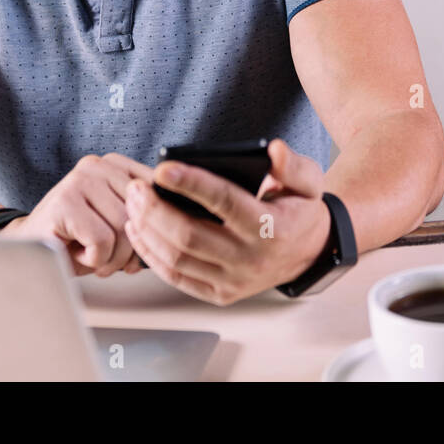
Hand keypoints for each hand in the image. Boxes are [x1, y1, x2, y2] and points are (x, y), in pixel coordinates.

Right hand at [0, 153, 150, 276]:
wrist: (30, 249)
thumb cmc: (77, 240)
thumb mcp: (116, 222)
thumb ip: (142, 216)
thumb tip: (177, 224)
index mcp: (115, 164)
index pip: (155, 192)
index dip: (152, 227)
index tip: (137, 247)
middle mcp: (97, 165)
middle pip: (140, 214)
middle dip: (130, 251)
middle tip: (111, 261)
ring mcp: (78, 180)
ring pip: (122, 229)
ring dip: (111, 258)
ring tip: (93, 257)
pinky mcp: (64, 202)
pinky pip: (101, 240)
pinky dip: (93, 260)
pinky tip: (77, 254)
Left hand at [123, 139, 332, 304]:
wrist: (310, 253)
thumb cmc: (300, 211)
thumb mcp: (309, 183)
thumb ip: (294, 165)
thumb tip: (273, 149)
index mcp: (272, 228)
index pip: (225, 202)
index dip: (192, 184)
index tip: (163, 168)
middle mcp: (250, 259)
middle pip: (190, 236)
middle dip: (155, 210)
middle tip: (136, 187)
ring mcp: (233, 281)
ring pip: (177, 259)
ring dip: (147, 231)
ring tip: (133, 203)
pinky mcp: (220, 294)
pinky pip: (176, 277)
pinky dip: (151, 255)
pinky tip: (139, 230)